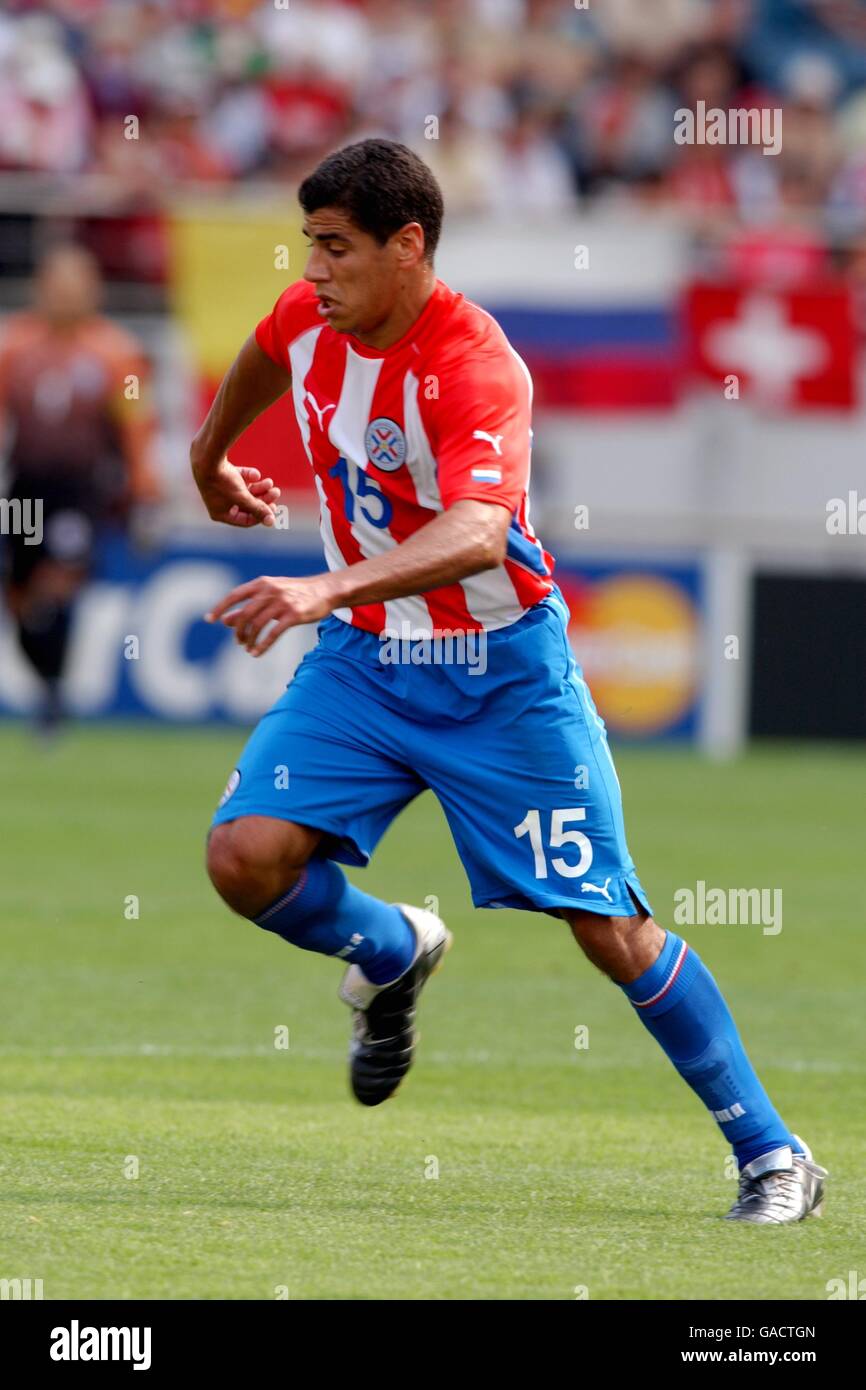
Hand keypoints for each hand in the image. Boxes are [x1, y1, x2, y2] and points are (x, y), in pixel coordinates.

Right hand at [192, 457, 280, 527]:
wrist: (207, 458)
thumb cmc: (223, 483)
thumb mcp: (243, 498)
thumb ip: (258, 509)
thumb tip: (271, 522)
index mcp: (220, 514)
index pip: (245, 520)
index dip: (261, 515)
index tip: (273, 508)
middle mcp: (219, 503)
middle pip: (247, 505)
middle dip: (262, 498)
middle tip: (276, 492)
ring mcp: (219, 488)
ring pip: (245, 491)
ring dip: (259, 487)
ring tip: (270, 482)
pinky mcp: (222, 474)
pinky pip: (239, 478)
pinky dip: (249, 476)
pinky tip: (255, 474)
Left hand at [205, 573, 336, 655]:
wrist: (325, 590)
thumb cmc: (294, 593)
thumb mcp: (270, 596)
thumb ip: (248, 607)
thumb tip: (225, 621)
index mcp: (262, 584)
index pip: (235, 595)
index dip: (221, 607)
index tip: (209, 619)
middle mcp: (270, 591)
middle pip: (245, 614)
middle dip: (238, 631)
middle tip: (238, 642)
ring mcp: (282, 603)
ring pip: (257, 625)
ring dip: (249, 640)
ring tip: (247, 648)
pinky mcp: (294, 615)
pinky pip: (273, 634)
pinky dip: (262, 645)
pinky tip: (256, 653)